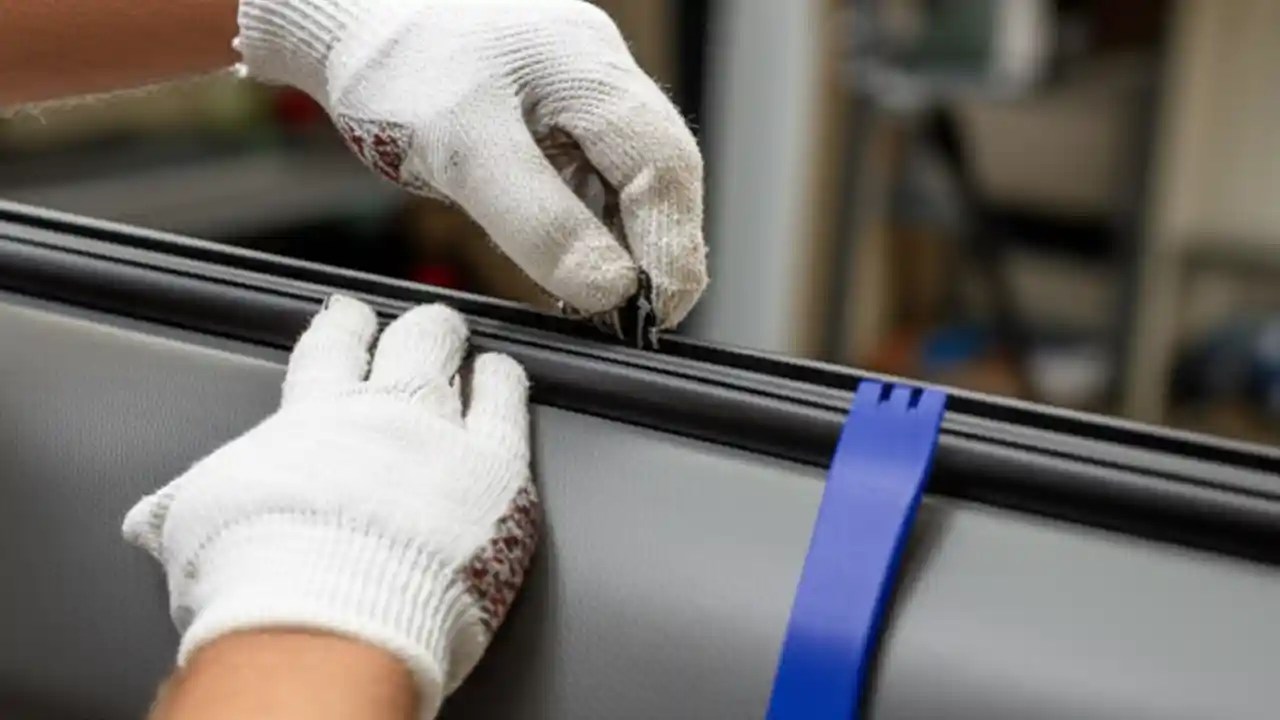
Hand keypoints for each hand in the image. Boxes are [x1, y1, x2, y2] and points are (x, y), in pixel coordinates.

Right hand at [123, 296, 538, 715]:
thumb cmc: (258, 581)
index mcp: (312, 418)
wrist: (324, 620)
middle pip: (405, 343)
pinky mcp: (495, 471)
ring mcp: (442, 435)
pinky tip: (505, 380)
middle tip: (419, 326)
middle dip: (412, 331)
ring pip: (457, 362)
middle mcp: (381, 411)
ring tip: (469, 349)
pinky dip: (506, 384)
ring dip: (459, 349)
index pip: (329, 350)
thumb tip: (152, 519)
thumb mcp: (199, 532)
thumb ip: (188, 508)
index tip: (347, 318)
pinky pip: (509, 404)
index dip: (342, 328)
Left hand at [236, 0, 708, 328]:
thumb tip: (611, 290)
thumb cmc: (397, 70)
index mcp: (590, 68)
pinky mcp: (555, 109)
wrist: (348, 24)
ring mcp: (581, 89)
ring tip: (595, 300)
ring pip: (630, 180)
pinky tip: (569, 258)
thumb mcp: (463, 154)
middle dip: (656, 250)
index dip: (672, 248)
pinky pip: (593, 174)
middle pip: (662, 173)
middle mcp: (600, 73)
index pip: (667, 167)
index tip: (650, 314)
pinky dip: (590, 223)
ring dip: (623, 243)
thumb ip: (542, 224)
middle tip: (629, 319)